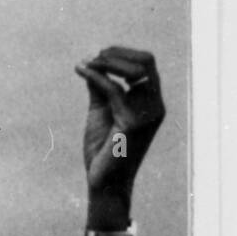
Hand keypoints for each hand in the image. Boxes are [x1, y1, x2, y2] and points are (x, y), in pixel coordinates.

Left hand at [74, 47, 164, 206]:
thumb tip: (93, 61)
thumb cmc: (104, 150)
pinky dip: (95, 75)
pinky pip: (113, 88)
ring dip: (107, 61)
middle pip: (146, 60)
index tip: (98, 55)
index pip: (147, 64)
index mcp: (152, 103)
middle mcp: (155, 107)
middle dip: (117, 52)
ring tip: (86, 64)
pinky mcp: (133, 123)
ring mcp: (147, 115)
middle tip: (93, 57)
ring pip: (134, 70)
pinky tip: (80, 70)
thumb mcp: (102, 110)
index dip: (124, 53)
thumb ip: (101, 86)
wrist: (104, 183)